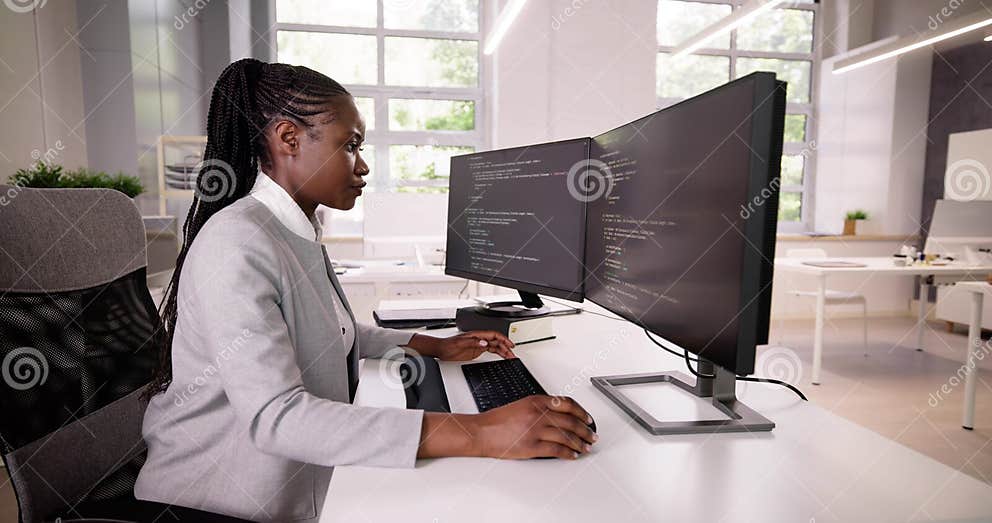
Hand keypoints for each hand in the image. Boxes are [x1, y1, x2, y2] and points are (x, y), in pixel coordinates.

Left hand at [408, 331, 515, 360]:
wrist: (440, 350)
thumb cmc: (448, 345)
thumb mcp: (460, 344)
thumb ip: (473, 343)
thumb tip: (485, 342)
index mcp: (477, 335)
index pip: (494, 335)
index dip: (503, 339)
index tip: (510, 345)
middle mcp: (479, 339)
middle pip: (496, 341)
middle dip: (506, 347)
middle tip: (513, 355)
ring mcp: (478, 345)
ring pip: (495, 346)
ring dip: (503, 351)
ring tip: (510, 357)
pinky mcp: (476, 350)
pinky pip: (490, 350)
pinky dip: (497, 353)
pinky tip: (501, 357)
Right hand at [471, 395, 596, 458]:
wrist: (481, 432)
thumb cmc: (497, 420)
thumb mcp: (521, 405)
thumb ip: (540, 408)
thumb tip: (559, 415)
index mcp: (536, 401)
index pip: (567, 404)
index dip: (582, 412)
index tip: (588, 419)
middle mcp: (538, 414)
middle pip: (571, 421)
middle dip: (586, 430)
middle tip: (592, 435)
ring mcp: (535, 430)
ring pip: (566, 436)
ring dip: (580, 443)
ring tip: (585, 447)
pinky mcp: (532, 446)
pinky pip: (556, 450)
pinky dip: (568, 453)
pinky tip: (572, 455)